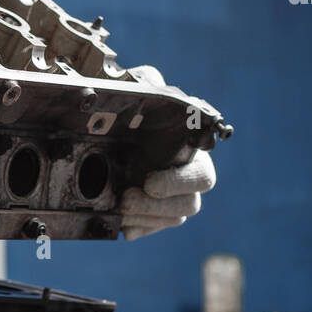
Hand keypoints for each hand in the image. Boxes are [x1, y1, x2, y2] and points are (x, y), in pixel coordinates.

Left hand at [117, 65, 216, 239]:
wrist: (109, 129)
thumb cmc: (135, 106)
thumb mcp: (141, 87)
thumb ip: (148, 81)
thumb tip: (147, 81)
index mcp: (193, 154)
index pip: (202, 177)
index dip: (179, 183)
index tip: (149, 182)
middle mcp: (185, 180)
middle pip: (188, 206)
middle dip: (158, 207)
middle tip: (126, 199)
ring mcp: (169, 200)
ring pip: (170, 220)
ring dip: (145, 219)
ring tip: (119, 210)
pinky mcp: (150, 214)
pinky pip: (150, 229)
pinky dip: (138, 230)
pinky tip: (122, 228)